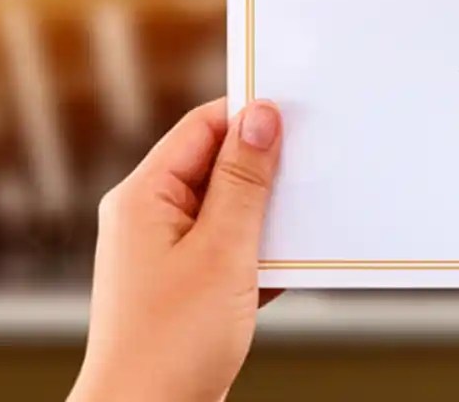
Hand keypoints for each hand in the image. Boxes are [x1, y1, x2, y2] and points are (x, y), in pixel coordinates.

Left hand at [68, 98, 283, 401]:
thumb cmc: (170, 344)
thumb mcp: (222, 251)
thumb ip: (244, 181)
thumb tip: (260, 117)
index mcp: (144, 196)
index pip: (202, 127)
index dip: (250, 115)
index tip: (300, 114)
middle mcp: (148, 217)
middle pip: (217, 165)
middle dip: (266, 169)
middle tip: (314, 169)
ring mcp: (165, 253)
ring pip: (228, 210)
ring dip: (267, 217)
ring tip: (306, 225)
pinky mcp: (184, 287)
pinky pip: (229, 250)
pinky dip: (260, 255)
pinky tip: (289, 271)